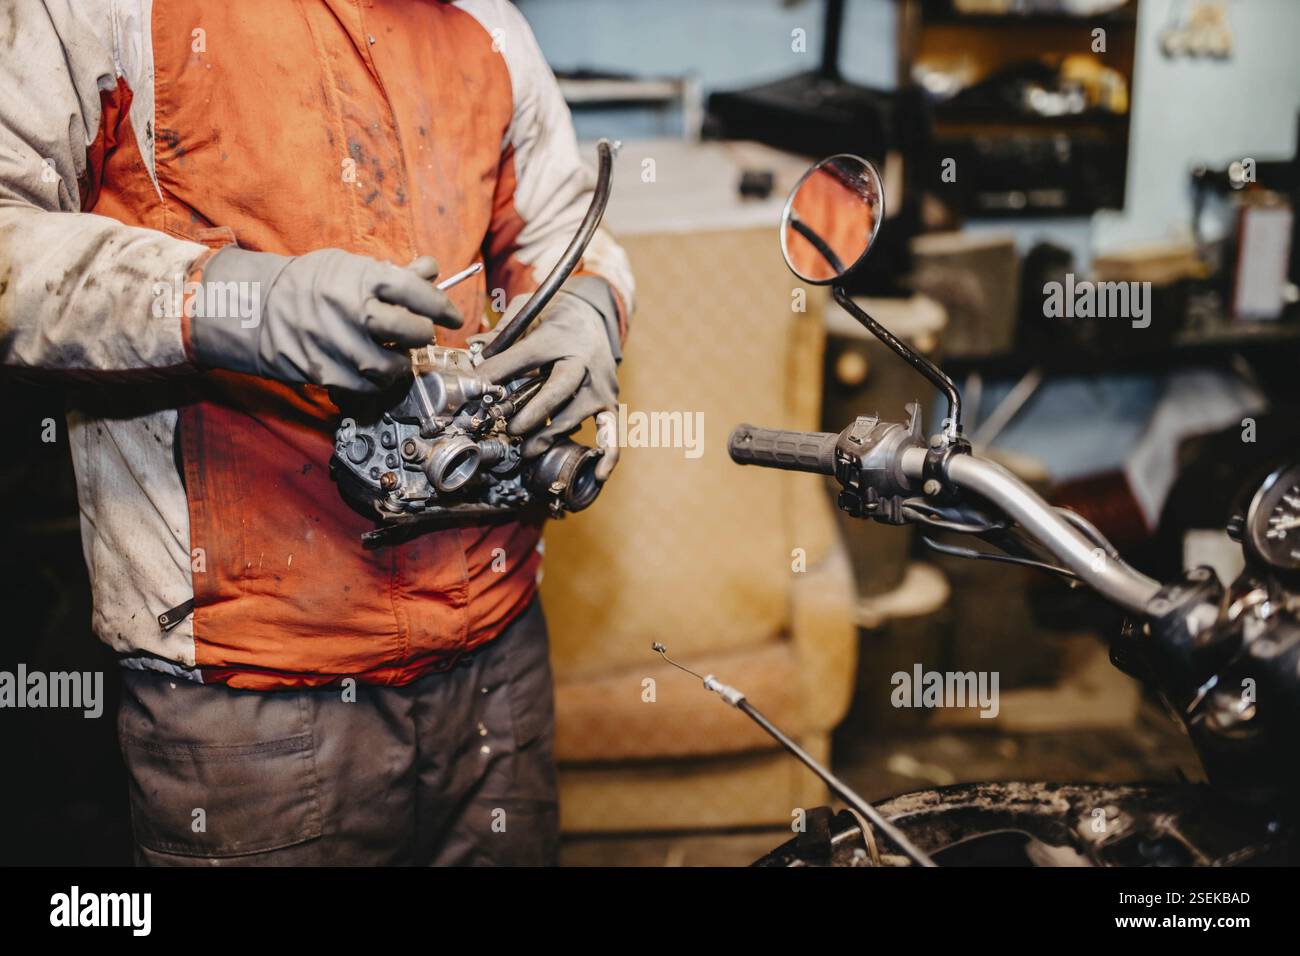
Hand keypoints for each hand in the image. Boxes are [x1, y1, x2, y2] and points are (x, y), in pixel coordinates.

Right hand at [190, 247, 462, 392]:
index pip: (416, 290)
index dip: (442, 306)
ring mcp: (336, 343)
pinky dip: (379, 384)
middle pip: (411, 330)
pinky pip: (366, 388)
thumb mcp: (348, 266)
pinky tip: (378, 372)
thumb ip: (392, 273)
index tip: (452, 316)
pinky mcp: (324, 371)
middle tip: (422, 334)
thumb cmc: (310, 284)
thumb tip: (432, 271)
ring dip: (403, 364)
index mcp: (359, 277)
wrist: (256, 307)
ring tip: (399, 355)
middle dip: (424, 335)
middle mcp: (350, 309)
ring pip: (391, 366)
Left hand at [474, 289, 619, 480]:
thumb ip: (500, 333)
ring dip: (551, 434)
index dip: (495, 372)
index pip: (522, 356)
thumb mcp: (525, 311)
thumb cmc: (553, 317)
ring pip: (576, 414)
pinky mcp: (609, 401)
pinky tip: (597, 475)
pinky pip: (612, 431)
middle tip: (512, 430)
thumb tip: (473, 356)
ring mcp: (598, 383)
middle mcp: (582, 360)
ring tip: (527, 450)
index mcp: (556, 336)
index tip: (473, 387)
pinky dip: (608, 455)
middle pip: (558, 388)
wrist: (593, 315)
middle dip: (534, 412)